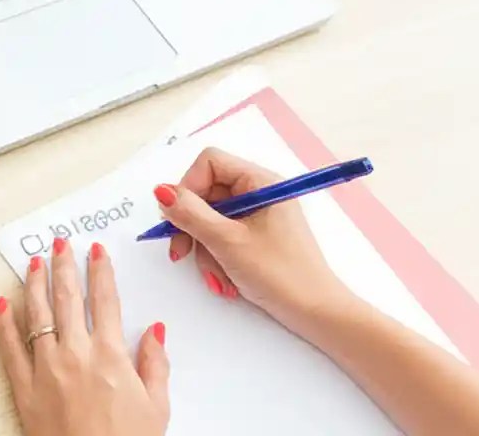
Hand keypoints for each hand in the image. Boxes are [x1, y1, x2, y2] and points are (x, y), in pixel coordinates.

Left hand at [0, 239, 168, 435]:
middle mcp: (75, 354)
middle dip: (64, 267)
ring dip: (35, 285)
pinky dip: (4, 324)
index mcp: (110, 355)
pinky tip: (2, 304)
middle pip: (68, 299)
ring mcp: (45, 368)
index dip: (100, 271)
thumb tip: (155, 330)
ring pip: (37, 315)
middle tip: (60, 245)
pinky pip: (9, 348)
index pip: (105, 301)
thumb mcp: (156, 406)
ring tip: (33, 263)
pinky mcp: (24, 387)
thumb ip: (156, 364)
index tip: (96, 251)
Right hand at [154, 147, 357, 333]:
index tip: (178, 216)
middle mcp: (259, 194)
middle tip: (181, 252)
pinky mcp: (255, 238)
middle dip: (192, 227)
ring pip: (210, 220)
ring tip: (216, 277)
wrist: (316, 314)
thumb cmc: (281, 275)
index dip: (188, 186)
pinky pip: (222, 238)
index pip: (210, 163)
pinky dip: (217, 259)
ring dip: (204, 250)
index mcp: (260, 182)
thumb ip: (190, 213)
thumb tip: (162, 192)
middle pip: (206, 194)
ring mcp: (257, 217)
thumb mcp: (227, 241)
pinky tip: (225, 281)